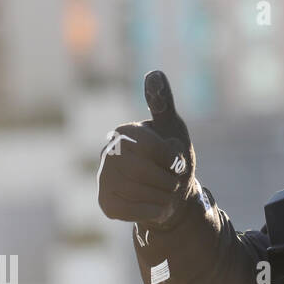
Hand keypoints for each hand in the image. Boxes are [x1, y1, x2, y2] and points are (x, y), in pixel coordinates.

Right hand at [97, 71, 202, 230]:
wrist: (172, 192)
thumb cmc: (173, 157)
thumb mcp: (172, 128)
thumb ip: (162, 103)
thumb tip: (154, 73)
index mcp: (124, 132)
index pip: (148, 145)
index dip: (170, 157)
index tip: (179, 163)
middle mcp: (108, 153)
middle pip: (141, 171)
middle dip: (167, 179)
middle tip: (175, 181)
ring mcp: (104, 179)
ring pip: (137, 192)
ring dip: (164, 195)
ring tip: (168, 192)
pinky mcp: (106, 203)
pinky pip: (133, 210)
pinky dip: (154, 210)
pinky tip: (158, 205)